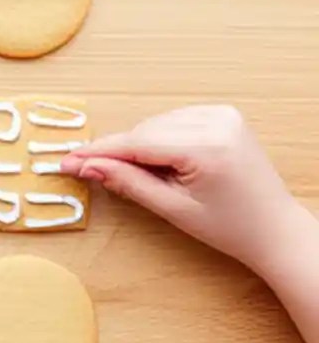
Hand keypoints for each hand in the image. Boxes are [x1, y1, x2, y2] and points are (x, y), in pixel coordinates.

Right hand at [61, 105, 306, 271]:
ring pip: (156, 123)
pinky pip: (174, 120)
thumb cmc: (229, 226)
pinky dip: (158, 137)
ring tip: (147, 177)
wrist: (273, 228)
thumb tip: (90, 167)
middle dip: (118, 151)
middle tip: (91, 172)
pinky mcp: (224, 115)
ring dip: (139, 145)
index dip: (98, 152)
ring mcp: (223, 115)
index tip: (69, 160)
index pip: (138, 142)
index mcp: (208, 148)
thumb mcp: (173, 209)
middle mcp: (218, 122)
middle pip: (144, 130)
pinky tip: (163, 161)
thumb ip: (129, 183)